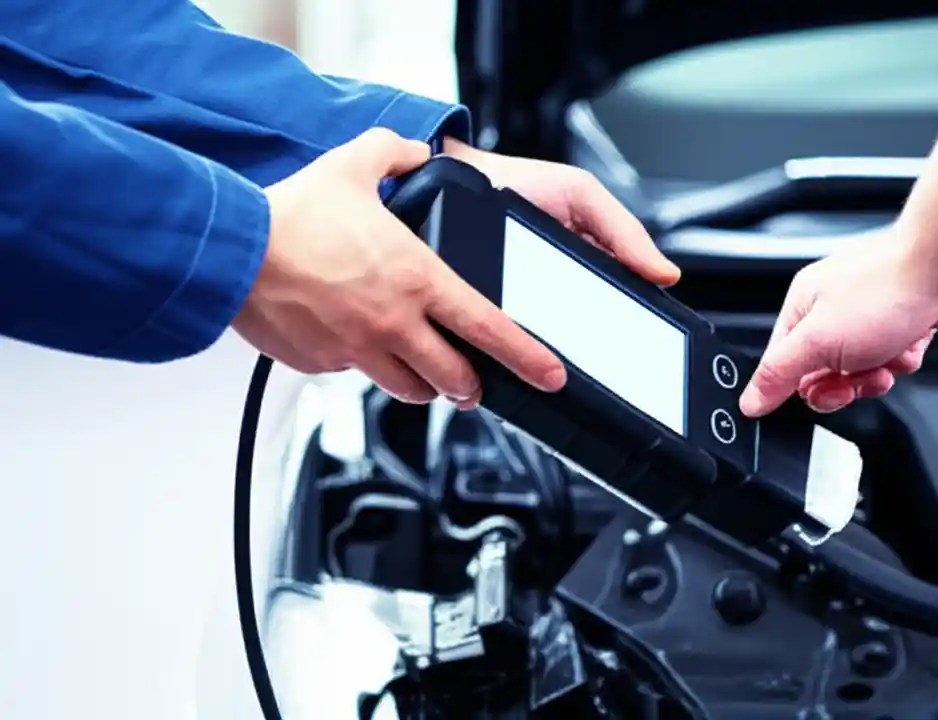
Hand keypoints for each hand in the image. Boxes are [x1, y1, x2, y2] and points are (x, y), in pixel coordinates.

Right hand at [233, 128, 676, 406]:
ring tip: (424, 370)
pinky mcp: (325, 364)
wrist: (232, 249)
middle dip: (472, 384)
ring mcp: (359, 349)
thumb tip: (414, 152)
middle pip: (455, 378)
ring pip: (411, 390)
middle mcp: (395, 322)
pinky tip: (360, 345)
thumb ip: (397, 155)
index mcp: (418, 278)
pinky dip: (369, 368)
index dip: (528, 359)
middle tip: (475, 380)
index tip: (549, 376)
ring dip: (425, 385)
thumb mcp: (356, 162)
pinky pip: (359, 376)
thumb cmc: (292, 213)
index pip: (490, 330)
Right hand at [738, 227, 937, 417]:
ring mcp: (869, 315)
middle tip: (862, 376)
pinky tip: (912, 342)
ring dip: (880, 371)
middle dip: (848, 382)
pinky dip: (905, 358)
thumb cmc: (886, 289)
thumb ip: (779, 374)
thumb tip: (750, 400)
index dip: (805, 386)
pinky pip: (895, 359)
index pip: (784, 365)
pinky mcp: (902, 322)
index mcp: (803, 308)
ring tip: (891, 356)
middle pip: (825, 373)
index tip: (826, 392)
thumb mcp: (818, 342)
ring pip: (863, 370)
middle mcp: (833, 309)